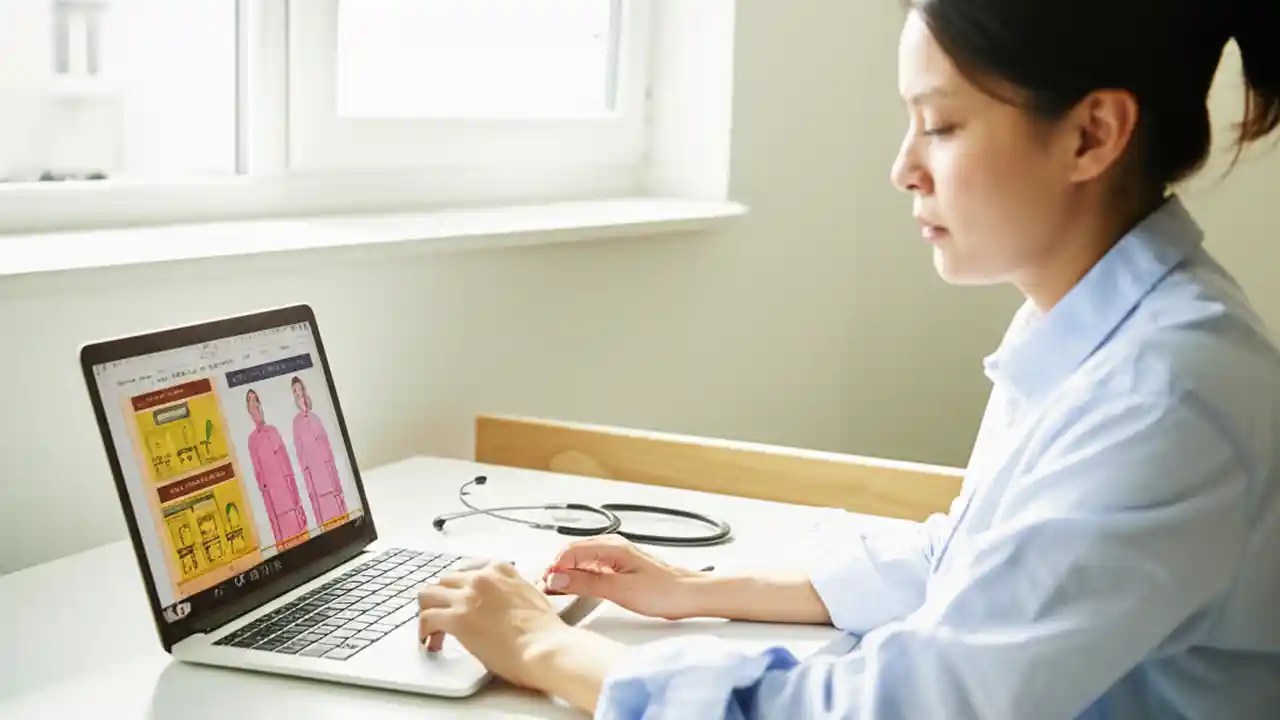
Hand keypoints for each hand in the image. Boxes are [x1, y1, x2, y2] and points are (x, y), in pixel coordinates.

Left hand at [417, 561, 569, 688]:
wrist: (545, 646)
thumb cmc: (544, 630)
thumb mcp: (531, 596)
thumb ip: (512, 592)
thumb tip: (504, 604)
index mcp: (500, 570)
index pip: (467, 570)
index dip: (460, 588)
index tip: (459, 600)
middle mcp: (481, 578)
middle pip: (445, 580)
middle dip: (442, 599)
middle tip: (444, 618)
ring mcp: (467, 597)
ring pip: (428, 594)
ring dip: (428, 610)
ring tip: (432, 630)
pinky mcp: (456, 619)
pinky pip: (426, 618)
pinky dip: (424, 631)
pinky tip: (429, 642)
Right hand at [541, 535, 701, 619]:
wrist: (690, 595)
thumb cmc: (665, 591)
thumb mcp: (621, 590)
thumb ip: (587, 583)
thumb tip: (559, 577)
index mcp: (611, 547)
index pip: (570, 550)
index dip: (554, 567)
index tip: (545, 584)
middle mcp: (612, 547)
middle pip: (572, 553)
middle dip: (556, 569)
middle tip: (546, 589)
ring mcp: (615, 557)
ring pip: (581, 560)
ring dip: (566, 573)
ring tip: (555, 590)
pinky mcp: (619, 568)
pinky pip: (591, 568)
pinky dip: (579, 577)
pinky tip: (576, 588)